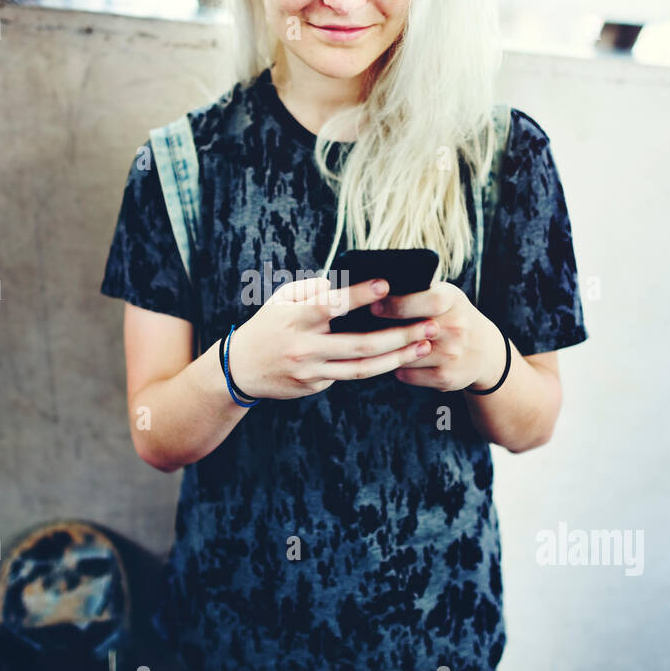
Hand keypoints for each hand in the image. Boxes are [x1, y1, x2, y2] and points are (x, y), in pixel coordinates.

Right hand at [225, 276, 436, 399]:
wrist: (240, 368)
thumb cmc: (268, 324)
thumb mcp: (282, 299)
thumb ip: (313, 289)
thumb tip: (347, 283)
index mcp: (295, 318)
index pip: (331, 305)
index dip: (360, 295)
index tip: (388, 284)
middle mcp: (303, 346)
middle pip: (359, 344)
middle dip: (399, 335)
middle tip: (429, 326)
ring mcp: (309, 371)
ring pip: (361, 368)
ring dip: (397, 357)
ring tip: (423, 346)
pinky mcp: (313, 387)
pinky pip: (347, 376)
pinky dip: (374, 366)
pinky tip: (398, 357)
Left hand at [374, 281, 504, 391]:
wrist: (486, 352)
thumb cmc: (453, 316)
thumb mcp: (446, 296)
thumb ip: (419, 291)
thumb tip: (375, 287)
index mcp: (453, 301)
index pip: (428, 300)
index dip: (398, 304)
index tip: (373, 305)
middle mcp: (456, 328)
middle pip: (411, 331)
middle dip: (384, 330)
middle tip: (361, 329)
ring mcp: (452, 354)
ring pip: (403, 356)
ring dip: (386, 352)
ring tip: (376, 345)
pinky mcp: (446, 377)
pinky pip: (406, 375)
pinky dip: (396, 368)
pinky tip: (396, 361)